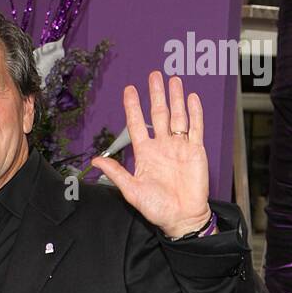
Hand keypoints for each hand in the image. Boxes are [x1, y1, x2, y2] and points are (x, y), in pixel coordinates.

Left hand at [91, 71, 209, 237]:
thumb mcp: (132, 191)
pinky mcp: (195, 150)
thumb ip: (116, 173)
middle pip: (159, 114)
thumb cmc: (157, 208)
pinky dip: (194, 112)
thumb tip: (96, 160)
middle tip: (154, 75)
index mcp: (146, 154)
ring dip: (175, 97)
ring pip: (177, 116)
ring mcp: (179, 147)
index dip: (133, 107)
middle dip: (156, 94)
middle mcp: (162, 146)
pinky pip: (195, 127)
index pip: (138, 124)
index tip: (130, 90)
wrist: (182, 217)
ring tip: (173, 79)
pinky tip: (191, 97)